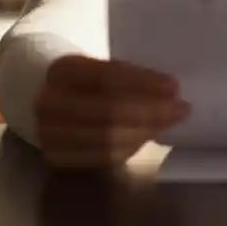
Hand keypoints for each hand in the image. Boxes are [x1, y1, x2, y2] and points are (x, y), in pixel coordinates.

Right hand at [35, 54, 188, 169]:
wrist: (45, 101)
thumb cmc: (84, 81)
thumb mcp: (98, 67)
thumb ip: (127, 77)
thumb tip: (170, 90)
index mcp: (62, 70)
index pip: (106, 77)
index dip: (142, 83)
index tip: (173, 86)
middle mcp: (49, 102)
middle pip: (108, 112)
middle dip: (150, 112)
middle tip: (181, 108)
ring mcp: (49, 134)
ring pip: (107, 139)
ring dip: (145, 131)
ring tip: (169, 121)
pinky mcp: (57, 158)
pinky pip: (103, 157)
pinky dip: (131, 146)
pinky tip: (149, 135)